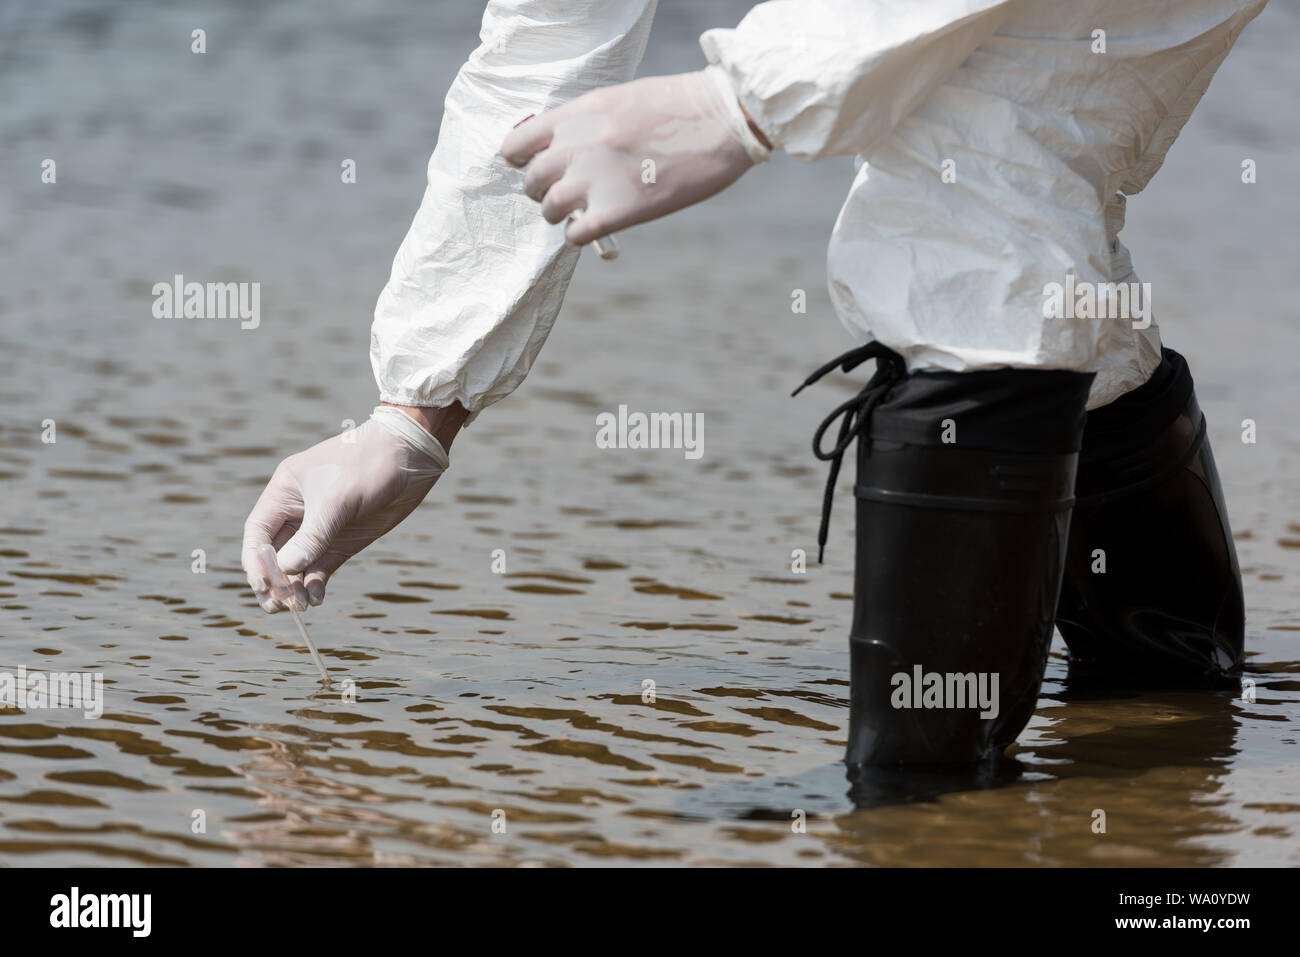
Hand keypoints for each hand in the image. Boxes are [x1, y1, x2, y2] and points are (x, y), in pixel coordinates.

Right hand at [241, 406, 451, 611]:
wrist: (410, 456)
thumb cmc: (367, 465)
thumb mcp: (337, 500)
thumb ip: (312, 536)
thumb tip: (285, 570)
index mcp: (284, 492)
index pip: (258, 533)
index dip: (255, 561)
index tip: (262, 585)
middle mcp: (298, 512)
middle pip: (273, 553)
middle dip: (273, 581)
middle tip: (276, 607)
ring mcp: (321, 528)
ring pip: (297, 565)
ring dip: (294, 587)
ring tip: (300, 608)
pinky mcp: (343, 540)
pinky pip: (321, 567)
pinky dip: (316, 584)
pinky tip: (318, 598)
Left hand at [500, 67, 770, 244]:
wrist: (724, 118)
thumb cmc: (681, 107)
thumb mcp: (621, 99)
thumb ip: (587, 123)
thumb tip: (564, 147)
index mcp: (578, 114)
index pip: (517, 144)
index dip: (521, 161)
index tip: (533, 167)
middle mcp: (578, 146)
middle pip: (532, 181)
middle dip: (543, 190)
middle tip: (564, 193)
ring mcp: (594, 180)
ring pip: (550, 210)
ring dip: (562, 214)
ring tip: (582, 211)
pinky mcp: (616, 212)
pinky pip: (575, 234)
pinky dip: (580, 234)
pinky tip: (597, 226)